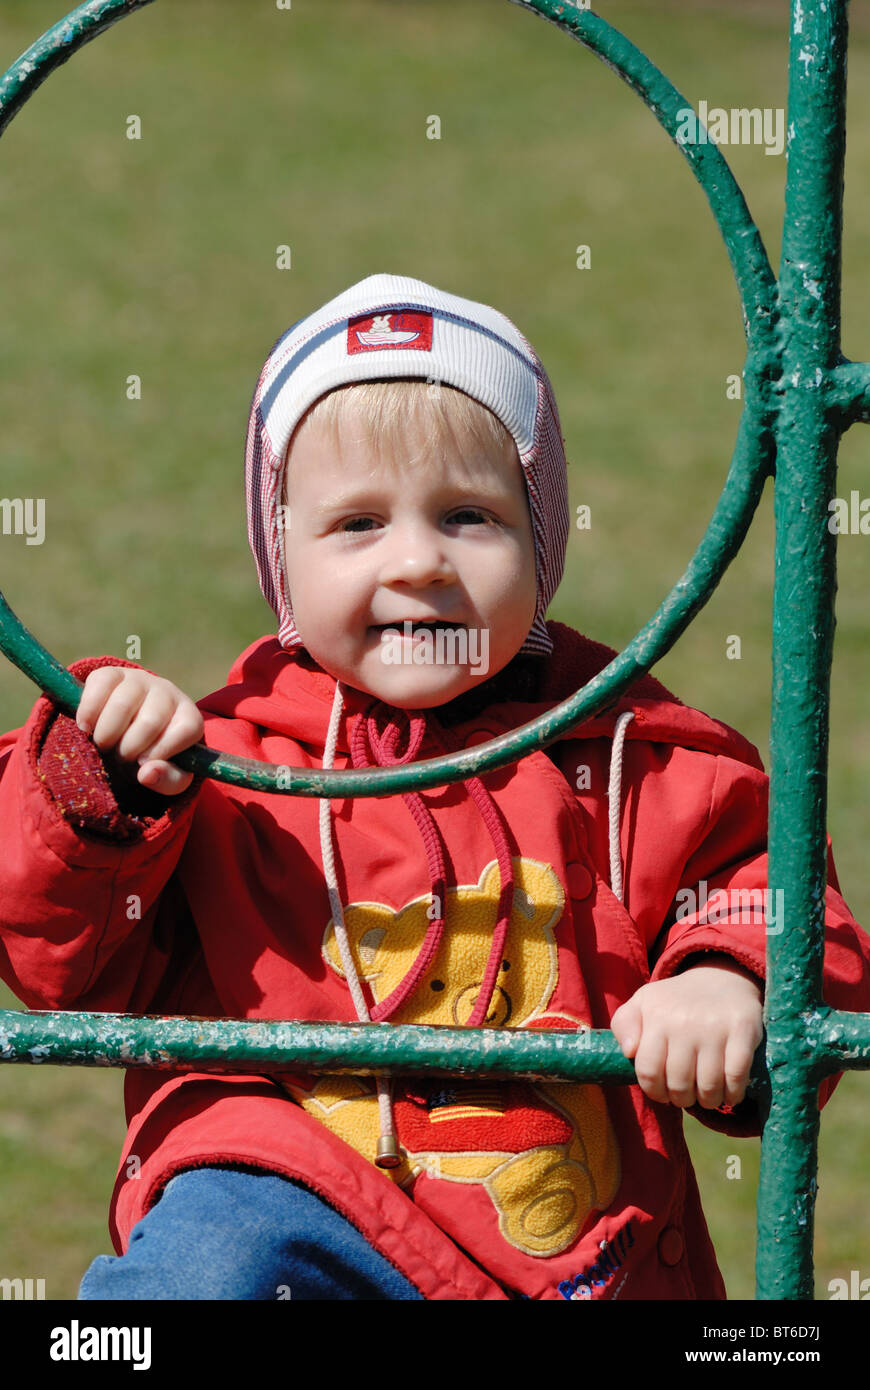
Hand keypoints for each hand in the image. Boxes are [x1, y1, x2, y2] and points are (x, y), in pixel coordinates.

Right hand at [75, 666, 203, 796]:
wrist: (126, 732)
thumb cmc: (152, 757)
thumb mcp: (168, 776)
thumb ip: (167, 780)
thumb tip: (147, 774)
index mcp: (189, 718)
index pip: (186, 730)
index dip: (162, 751)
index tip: (143, 764)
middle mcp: (168, 693)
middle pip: (149, 722)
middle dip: (128, 750)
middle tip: (120, 759)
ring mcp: (140, 680)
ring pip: (121, 706)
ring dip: (106, 735)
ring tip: (104, 746)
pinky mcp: (111, 674)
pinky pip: (98, 688)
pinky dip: (88, 713)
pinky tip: (87, 728)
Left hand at [610, 955, 763, 1109]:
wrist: (721, 977)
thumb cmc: (675, 1000)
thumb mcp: (643, 1003)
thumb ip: (624, 1024)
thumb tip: (629, 1051)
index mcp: (656, 1016)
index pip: (649, 1072)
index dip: (655, 1092)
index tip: (663, 1094)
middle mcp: (684, 1022)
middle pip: (679, 1084)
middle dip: (681, 1099)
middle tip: (685, 1095)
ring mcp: (715, 1027)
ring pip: (709, 1087)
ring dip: (708, 1101)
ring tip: (707, 1096)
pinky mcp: (743, 1030)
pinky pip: (736, 1077)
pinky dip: (733, 1094)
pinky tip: (730, 1093)